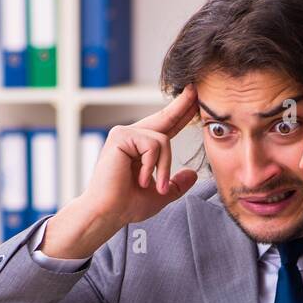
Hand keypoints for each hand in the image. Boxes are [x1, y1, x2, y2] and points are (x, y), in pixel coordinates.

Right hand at [40, 85, 199, 259]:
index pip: (165, 129)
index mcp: (140, 149)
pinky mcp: (121, 136)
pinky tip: (141, 178)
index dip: (180, 116)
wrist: (108, 212)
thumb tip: (193, 173)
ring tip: (157, 186)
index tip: (193, 103)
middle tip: (194, 90)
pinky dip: (152, 165)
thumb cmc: (127, 205)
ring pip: (162, 140)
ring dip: (164, 167)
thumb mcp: (161, 195)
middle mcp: (131, 137)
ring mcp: (125, 134)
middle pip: (164, 118)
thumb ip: (176, 184)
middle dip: (181, 105)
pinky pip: (153, 145)